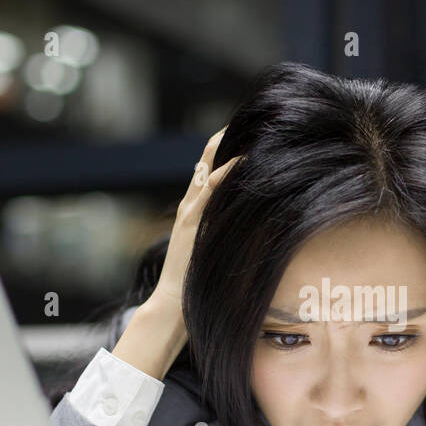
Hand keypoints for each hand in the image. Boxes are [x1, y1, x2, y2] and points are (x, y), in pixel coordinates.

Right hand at [145, 126, 239, 331]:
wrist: (171, 304)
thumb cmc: (196, 281)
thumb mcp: (213, 248)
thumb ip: (223, 232)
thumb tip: (251, 225)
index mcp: (195, 207)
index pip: (210, 166)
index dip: (227, 146)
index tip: (251, 132)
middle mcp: (191, 203)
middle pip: (207, 157)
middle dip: (228, 137)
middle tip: (255, 121)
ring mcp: (190, 210)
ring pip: (208, 167)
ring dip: (229, 147)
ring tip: (253, 129)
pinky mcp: (193, 221)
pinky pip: (211, 190)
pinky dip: (228, 172)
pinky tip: (245, 160)